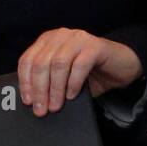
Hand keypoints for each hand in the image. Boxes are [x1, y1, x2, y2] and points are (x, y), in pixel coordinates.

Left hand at [17, 28, 142, 115]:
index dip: (25, 82)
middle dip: (39, 89)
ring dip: (55, 89)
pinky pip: (79, 65)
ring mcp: (78, 38)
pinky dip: (73, 83)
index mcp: (47, 41)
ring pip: (58, 64)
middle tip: (41, 109)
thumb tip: (35, 103)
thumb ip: (48, 83)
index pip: (27, 60)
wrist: (121, 66)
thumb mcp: (63, 78)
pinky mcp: (95, 45)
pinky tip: (72, 95)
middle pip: (41, 63)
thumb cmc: (90, 74)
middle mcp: (60, 36)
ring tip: (55, 106)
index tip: (27, 101)